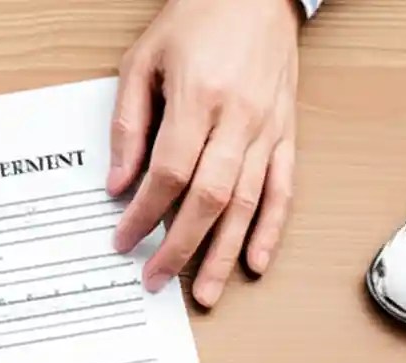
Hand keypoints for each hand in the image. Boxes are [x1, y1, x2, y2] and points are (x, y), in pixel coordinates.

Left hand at [109, 0, 301, 307]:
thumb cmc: (197, 17)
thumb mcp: (142, 60)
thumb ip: (129, 124)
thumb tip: (118, 183)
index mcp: (198, 97)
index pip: (169, 173)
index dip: (143, 213)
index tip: (123, 240)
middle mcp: (238, 118)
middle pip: (209, 198)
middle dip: (179, 247)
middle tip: (156, 280)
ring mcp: (268, 128)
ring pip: (248, 203)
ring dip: (224, 253)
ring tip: (204, 292)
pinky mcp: (287, 132)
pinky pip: (284, 188)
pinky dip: (271, 229)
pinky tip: (256, 262)